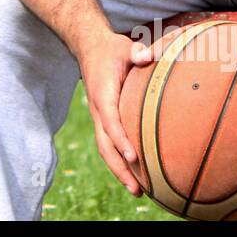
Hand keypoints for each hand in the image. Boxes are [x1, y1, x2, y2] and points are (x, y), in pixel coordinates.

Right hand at [78, 32, 164, 196]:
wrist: (89, 47)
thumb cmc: (111, 49)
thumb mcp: (125, 46)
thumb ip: (137, 52)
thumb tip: (148, 56)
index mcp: (103, 95)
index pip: (111, 122)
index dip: (121, 140)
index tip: (134, 158)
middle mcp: (97, 110)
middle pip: (105, 146)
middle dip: (119, 168)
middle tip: (137, 188)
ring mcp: (98, 116)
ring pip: (105, 149)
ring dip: (118, 170)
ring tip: (137, 190)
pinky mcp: (102, 119)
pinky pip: (108, 144)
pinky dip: (118, 161)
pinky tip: (133, 173)